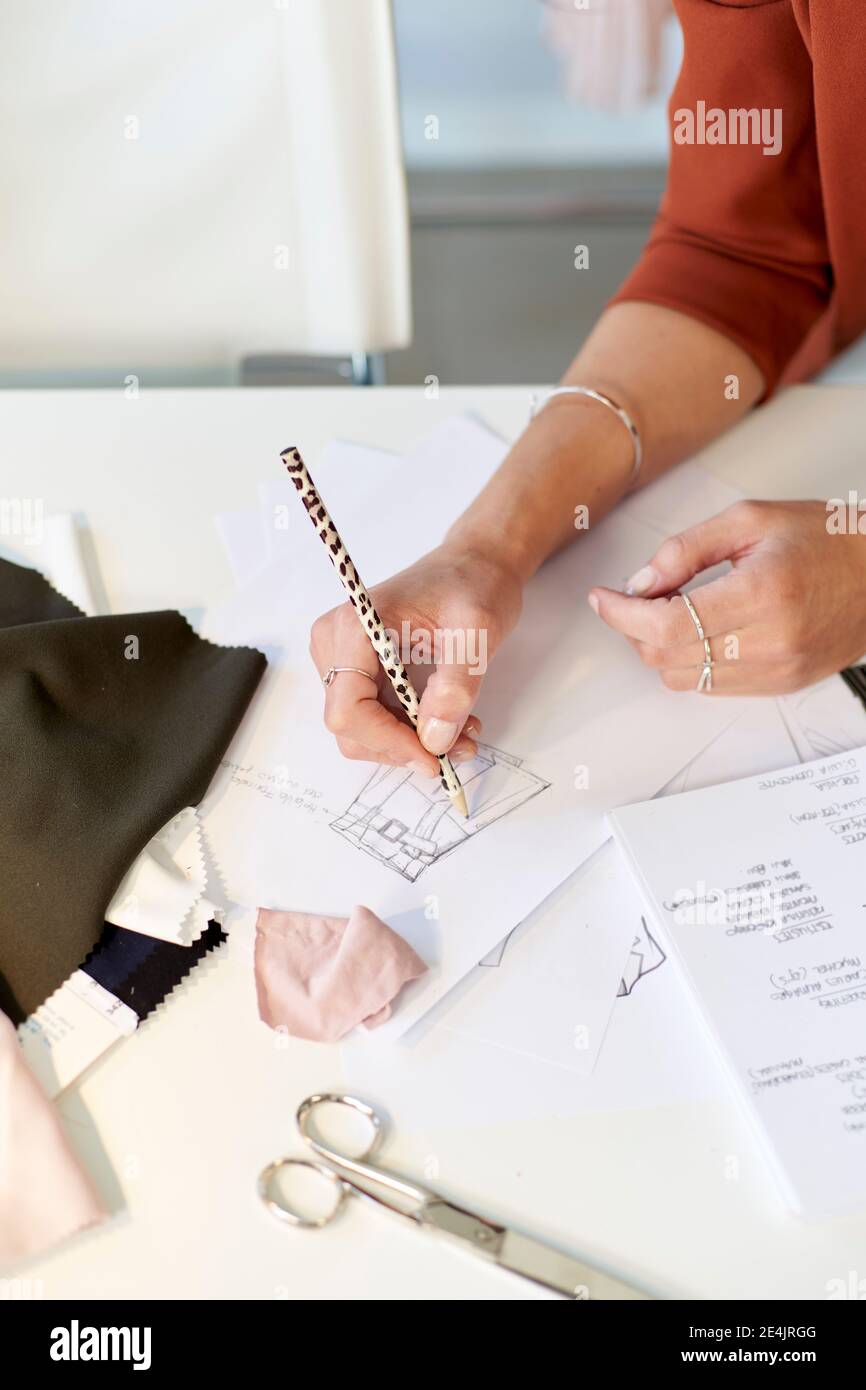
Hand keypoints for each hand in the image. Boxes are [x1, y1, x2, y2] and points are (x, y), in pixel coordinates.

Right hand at [310, 542, 522, 771]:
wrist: (473, 565)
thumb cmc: (474, 585)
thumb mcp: (477, 632)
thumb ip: (456, 685)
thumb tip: (435, 740)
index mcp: (355, 628)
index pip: (349, 709)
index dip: (389, 742)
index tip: (434, 758)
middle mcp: (335, 643)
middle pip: (351, 726)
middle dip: (403, 747)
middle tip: (461, 747)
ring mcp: (342, 657)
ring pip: (361, 729)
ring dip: (408, 743)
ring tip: (462, 733)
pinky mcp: (357, 669)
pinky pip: (372, 716)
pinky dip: (407, 730)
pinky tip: (447, 721)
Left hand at [588, 500, 865, 694]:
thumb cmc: (828, 540)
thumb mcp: (751, 519)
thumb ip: (686, 550)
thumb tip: (639, 582)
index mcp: (762, 593)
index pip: (667, 624)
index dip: (622, 615)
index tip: (602, 599)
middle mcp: (771, 641)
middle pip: (666, 657)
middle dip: (636, 628)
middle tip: (638, 596)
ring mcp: (777, 670)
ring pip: (682, 678)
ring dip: (660, 647)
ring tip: (674, 609)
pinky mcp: (781, 686)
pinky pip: (711, 686)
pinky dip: (690, 661)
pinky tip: (702, 629)